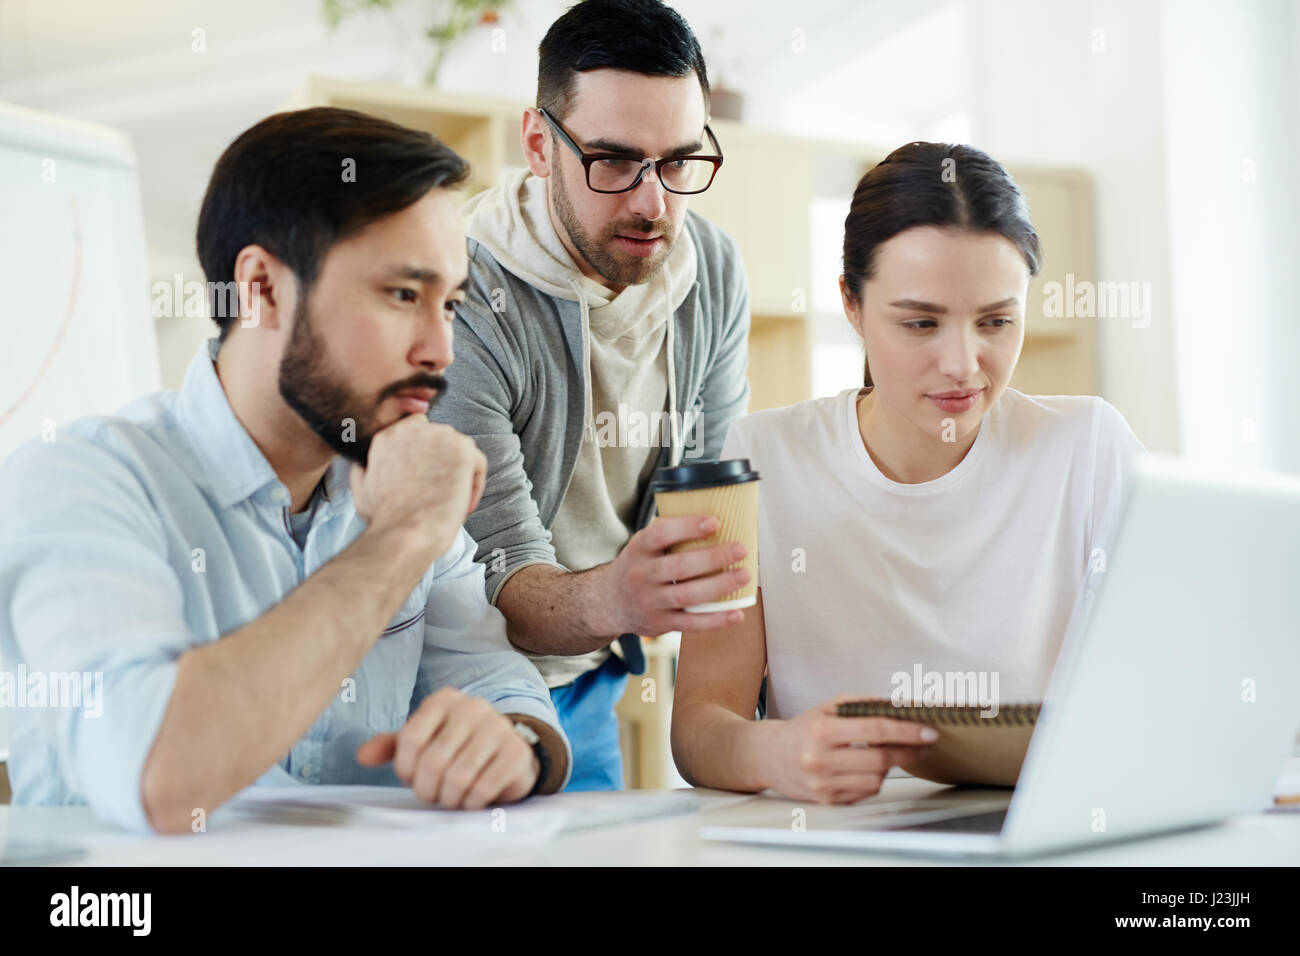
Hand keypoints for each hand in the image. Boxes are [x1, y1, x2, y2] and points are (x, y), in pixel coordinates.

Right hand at [348, 416, 486, 560]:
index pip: (417, 429)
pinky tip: (463, 505)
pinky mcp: (463, 450)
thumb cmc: (385, 519)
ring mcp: (440, 436)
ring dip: (460, 475)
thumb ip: (364, 470)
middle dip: (444, 464)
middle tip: (441, 492)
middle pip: (441, 438)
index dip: (426, 454)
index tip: (426, 478)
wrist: (406, 532)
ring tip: (452, 502)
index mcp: (389, 436)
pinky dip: (474, 485)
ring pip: (460, 451)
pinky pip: (477, 464)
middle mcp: (414, 429)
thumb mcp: (361, 489)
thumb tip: (365, 466)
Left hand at [355, 686, 538, 808]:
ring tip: (450, 797)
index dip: (405, 769)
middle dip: (427, 788)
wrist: (506, 752)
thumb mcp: (424, 741)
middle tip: (431, 794)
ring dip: (449, 798)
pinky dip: (471, 803)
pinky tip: (471, 798)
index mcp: (444, 700)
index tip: (412, 778)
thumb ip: (392, 746)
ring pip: (458, 777)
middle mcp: (473, 707)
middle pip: (433, 761)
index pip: (410, 738)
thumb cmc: (457, 747)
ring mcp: (498, 727)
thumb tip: (362, 756)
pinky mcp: (516, 752)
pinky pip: (483, 788)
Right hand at [603, 515, 749, 634]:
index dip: (688, 527)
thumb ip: (668, 531)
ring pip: (687, 595)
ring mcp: (651, 601)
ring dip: (719, 585)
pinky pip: (691, 623)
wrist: (610, 602)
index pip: (661, 534)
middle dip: (714, 557)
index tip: (715, 522)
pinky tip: (736, 613)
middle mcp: (642, 575)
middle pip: (680, 566)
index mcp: (639, 549)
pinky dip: (716, 620)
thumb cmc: (638, 566)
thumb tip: (712, 514)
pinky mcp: (661, 623)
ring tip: (744, 575)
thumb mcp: (642, 544)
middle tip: (741, 549)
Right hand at [764, 695, 937, 804]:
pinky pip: (865, 791)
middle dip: (909, 752)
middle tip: (924, 744)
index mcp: (822, 731)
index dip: (906, 731)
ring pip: (876, 779)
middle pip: (880, 759)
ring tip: (885, 752)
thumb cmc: (804, 729)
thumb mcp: (828, 708)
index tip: (929, 732)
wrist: (769, 756)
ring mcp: (823, 784)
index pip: (875, 730)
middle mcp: (821, 760)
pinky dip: (873, 778)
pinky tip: (866, 767)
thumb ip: (863, 706)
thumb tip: (900, 709)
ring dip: (889, 766)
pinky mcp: (828, 801)